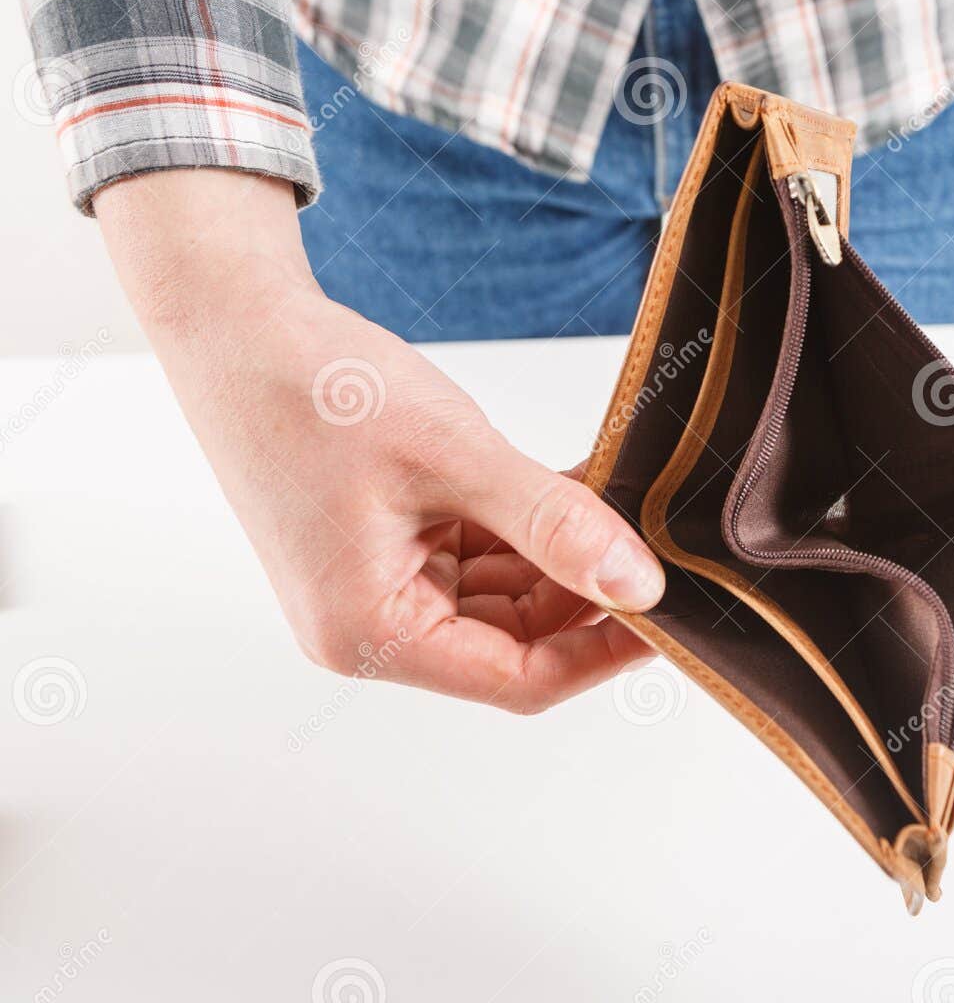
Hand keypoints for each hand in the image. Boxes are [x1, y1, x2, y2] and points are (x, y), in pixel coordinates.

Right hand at [95, 171, 661, 711]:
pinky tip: (582, 485)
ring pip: (510, 594)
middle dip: (589, 592)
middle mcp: (374, 625)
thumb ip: (552, 524)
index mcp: (369, 634)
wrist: (236, 322)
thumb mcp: (452, 457)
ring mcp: (384, 584)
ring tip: (624, 502)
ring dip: (566, 551)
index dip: (603, 652)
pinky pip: (487, 552)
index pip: (518, 680)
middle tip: (657, 543)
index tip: (669, 613)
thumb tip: (638, 585)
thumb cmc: (311, 388)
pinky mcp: (395, 544)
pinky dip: (534, 523)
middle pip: (518, 641)